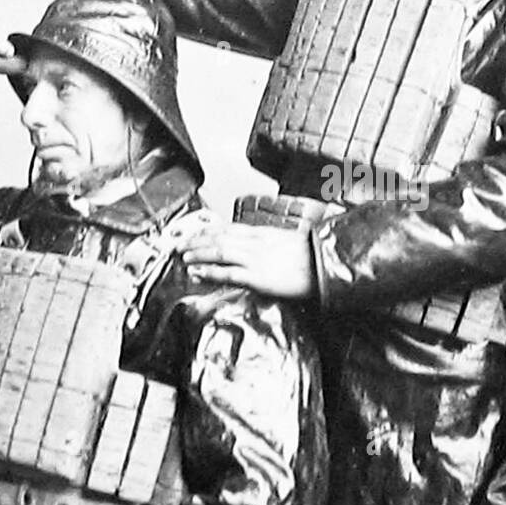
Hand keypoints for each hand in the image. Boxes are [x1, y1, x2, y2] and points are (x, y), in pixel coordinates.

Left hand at [174, 218, 316, 298]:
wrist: (326, 265)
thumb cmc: (312, 256)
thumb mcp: (288, 243)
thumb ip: (270, 243)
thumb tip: (258, 246)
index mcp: (263, 233)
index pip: (228, 228)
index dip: (207, 230)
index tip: (193, 233)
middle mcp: (255, 242)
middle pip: (218, 237)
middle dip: (196, 240)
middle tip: (178, 244)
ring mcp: (255, 259)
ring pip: (218, 251)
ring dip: (198, 253)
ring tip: (183, 256)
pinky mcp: (258, 276)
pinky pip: (228, 272)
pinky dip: (210, 271)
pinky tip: (197, 272)